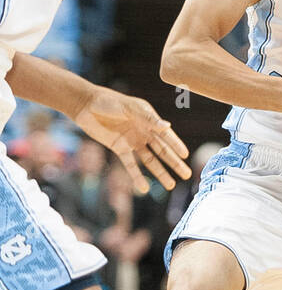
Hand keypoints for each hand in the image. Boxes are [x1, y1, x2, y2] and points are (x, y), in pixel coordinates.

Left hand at [74, 88, 190, 194]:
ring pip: (150, 160)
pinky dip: (137, 176)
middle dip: (174, 163)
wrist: (86, 105)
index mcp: (149, 119)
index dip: (176, 145)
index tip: (186, 155)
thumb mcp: (130, 108)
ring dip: (160, 172)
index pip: (166, 135)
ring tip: (171, 185)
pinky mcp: (120, 148)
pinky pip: (130, 164)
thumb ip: (148, 118)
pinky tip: (144, 188)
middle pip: (162, 151)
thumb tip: (167, 127)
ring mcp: (133, 141)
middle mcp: (144, 132)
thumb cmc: (109, 101)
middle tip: (187, 175)